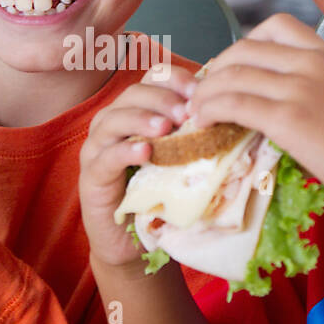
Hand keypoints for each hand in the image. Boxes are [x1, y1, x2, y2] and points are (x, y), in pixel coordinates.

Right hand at [78, 63, 196, 267]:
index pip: (152, 79)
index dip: (174, 79)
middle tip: (187, 111)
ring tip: (166, 128)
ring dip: (141, 120)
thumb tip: (233, 116)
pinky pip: (105, 158)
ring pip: (113, 120)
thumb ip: (196, 136)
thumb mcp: (183, 160)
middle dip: (162, 98)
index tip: (199, 90)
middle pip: (132, 94)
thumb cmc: (160, 198)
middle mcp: (113, 124)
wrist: (132, 244)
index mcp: (137, 112)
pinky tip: (144, 152)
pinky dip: (124, 151)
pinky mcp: (91, 178)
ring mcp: (98, 149)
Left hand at [187, 13, 323, 220]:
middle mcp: (310, 62)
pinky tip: (203, 126)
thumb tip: (281, 105)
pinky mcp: (288, 118)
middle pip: (242, 49)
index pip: (273, 25)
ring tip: (194, 114)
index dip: (242, 45)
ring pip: (231, 75)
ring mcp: (298, 88)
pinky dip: (209, 111)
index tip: (232, 71)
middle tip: (204, 96)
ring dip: (204, 94)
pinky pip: (232, 103)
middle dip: (215, 71)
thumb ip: (316, 90)